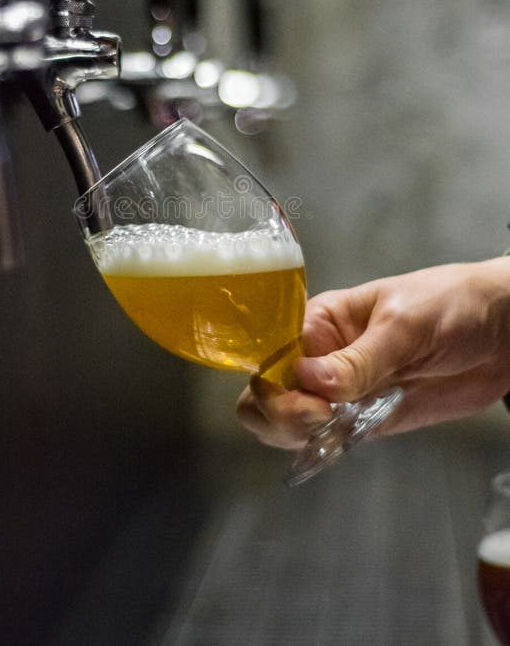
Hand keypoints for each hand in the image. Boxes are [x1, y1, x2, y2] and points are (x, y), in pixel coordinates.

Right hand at [237, 258, 509, 448]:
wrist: (502, 331)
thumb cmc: (452, 304)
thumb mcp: (404, 324)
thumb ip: (359, 359)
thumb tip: (309, 382)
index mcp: (319, 322)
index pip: (269, 355)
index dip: (273, 384)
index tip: (307, 402)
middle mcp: (320, 357)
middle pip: (266, 395)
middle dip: (279, 415)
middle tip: (320, 420)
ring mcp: (340, 393)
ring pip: (287, 423)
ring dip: (296, 436)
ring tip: (336, 430)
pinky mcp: (364, 421)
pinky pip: (324, 441)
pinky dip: (321, 450)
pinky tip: (339, 444)